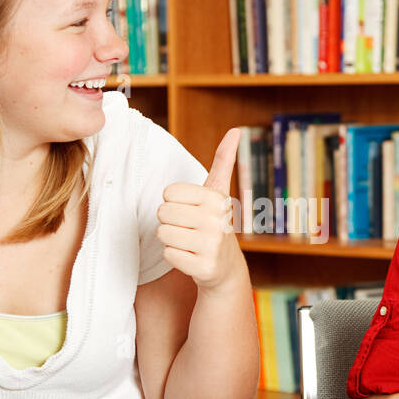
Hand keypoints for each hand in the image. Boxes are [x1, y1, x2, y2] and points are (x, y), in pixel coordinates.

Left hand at [156, 128, 244, 291]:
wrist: (225, 267)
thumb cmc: (214, 223)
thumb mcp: (218, 192)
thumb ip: (223, 160)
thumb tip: (236, 131)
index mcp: (216, 198)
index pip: (168, 194)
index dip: (174, 203)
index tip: (191, 210)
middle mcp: (216, 220)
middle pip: (162, 213)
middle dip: (171, 222)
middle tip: (189, 229)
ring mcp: (211, 245)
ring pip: (163, 234)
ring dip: (171, 239)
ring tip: (189, 242)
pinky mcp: (204, 267)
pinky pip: (168, 254)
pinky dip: (175, 257)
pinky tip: (191, 257)